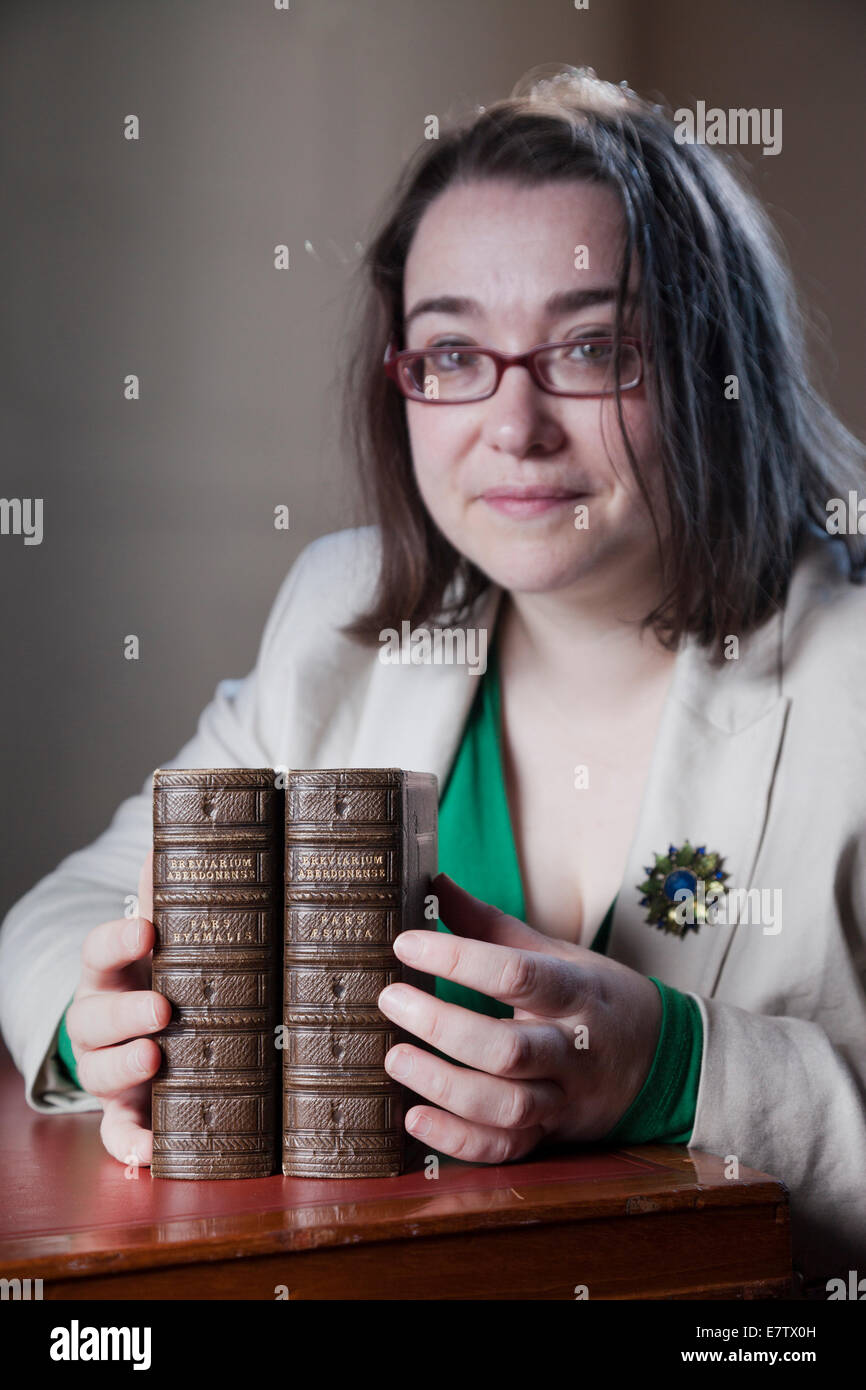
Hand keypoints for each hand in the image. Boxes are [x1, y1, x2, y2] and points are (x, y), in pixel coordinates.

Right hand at [65, 850, 169, 1166]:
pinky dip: (129, 1145)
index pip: (98, 950)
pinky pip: (116, 1135)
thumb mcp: (164, 937)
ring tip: (155, 1061)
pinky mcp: (122, 1112)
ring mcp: (106, 1069)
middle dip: (125, 1012)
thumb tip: (172, 840)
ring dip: (125, 1067)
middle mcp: (99, 1022)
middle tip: (161, 1007)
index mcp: (109, 972)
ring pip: (99, 1072)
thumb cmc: (160, 975)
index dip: (118, 940)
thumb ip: (165, 894)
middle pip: (94, 1017)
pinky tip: (152, 1152)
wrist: (144, 1033)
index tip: (146, 928)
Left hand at [377, 872, 662, 1162]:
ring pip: (505, 1106)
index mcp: (577, 991)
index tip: (405, 943)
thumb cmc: (595, 996)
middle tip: (391, 1000)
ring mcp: (564, 1100)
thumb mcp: (557, 953)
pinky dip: (457, 1140)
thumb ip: (492, 925)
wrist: (661, 1060)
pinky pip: (504, 1149)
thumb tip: (436, 882)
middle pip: (507, 1049)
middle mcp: (574, 1050)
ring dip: (443, 1086)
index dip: (457, 958)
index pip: (517, 974)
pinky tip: (414, 1118)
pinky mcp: (551, 1136)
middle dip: (442, 1027)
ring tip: (394, 1059)